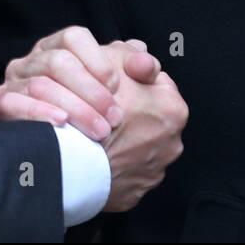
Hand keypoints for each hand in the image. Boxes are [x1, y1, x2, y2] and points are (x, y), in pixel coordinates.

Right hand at [0, 27, 160, 140]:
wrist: (55, 159)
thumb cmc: (90, 115)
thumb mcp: (116, 91)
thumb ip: (134, 71)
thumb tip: (145, 60)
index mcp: (57, 48)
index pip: (74, 37)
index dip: (96, 59)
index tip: (116, 86)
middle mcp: (32, 61)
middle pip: (58, 62)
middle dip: (90, 91)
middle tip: (116, 119)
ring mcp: (13, 83)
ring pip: (41, 85)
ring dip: (75, 109)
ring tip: (100, 132)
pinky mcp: (2, 107)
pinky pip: (15, 104)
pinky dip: (40, 113)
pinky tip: (62, 125)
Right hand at [101, 46, 187, 211]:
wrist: (70, 159)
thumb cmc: (92, 106)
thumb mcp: (111, 63)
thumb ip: (129, 54)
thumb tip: (140, 50)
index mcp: (173, 110)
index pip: (159, 84)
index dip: (135, 79)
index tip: (118, 83)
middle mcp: (172, 144)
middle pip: (152, 118)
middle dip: (134, 111)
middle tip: (108, 107)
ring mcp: (153, 172)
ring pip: (140, 146)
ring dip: (125, 139)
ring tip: (99, 131)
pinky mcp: (133, 194)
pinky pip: (126, 173)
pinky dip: (115, 164)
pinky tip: (97, 155)